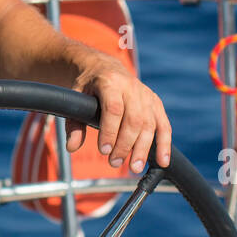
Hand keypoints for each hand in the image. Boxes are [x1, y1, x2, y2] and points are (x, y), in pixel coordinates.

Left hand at [69, 56, 171, 173]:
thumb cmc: (88, 86)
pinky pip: (163, 124)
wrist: (104, 67)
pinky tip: (163, 162)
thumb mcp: (75, 98)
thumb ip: (73, 123)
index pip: (113, 109)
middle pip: (133, 119)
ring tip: (134, 168)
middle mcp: (131, 87)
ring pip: (149, 124)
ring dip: (143, 149)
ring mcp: (145, 94)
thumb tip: (72, 147)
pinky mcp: (155, 102)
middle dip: (125, 145)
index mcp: (110, 82)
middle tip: (114, 162)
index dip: (110, 132)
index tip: (104, 151)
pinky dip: (164, 144)